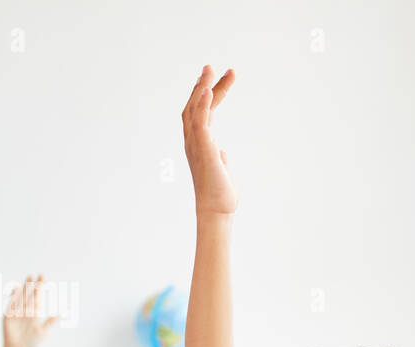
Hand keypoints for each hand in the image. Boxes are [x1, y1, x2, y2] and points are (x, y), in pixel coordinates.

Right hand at [1, 275, 59, 346]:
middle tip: (37, 275)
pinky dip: (13, 296)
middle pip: (29, 295)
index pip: (38, 297)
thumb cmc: (32, 343)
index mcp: (35, 313)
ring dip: (24, 288)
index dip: (41, 288)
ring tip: (29, 278)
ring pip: (21, 297)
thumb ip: (51, 321)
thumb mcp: (43, 332)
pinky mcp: (8, 315)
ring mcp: (17, 312)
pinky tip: (15, 289)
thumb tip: (63, 313)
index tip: (43, 278)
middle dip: (33, 285)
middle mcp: (26, 311)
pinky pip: (10, 303)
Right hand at [182, 65, 237, 215]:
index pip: (199, 113)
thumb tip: (221, 153)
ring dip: (203, 87)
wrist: (217, 211)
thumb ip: (218, 157)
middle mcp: (193, 141)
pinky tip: (207, 89)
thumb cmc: (220, 195)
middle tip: (214, 67)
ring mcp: (196, 144)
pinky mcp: (203, 148)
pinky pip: (200, 121)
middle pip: (195, 106)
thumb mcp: (221, 170)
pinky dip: (202, 104)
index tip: (213, 80)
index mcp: (198, 144)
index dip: (205, 95)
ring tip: (211, 69)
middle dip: (204, 85)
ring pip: (195, 109)